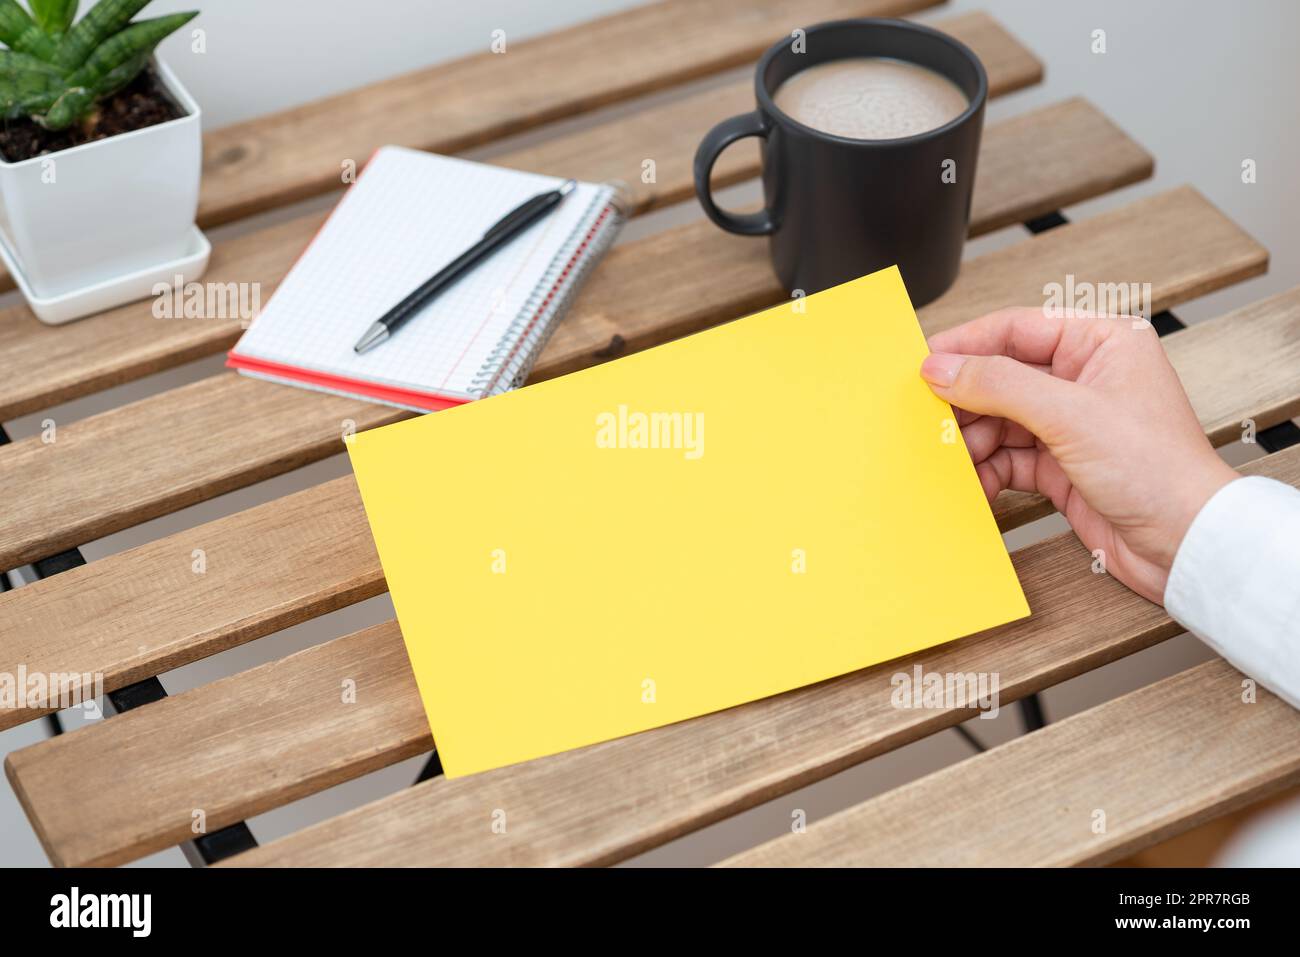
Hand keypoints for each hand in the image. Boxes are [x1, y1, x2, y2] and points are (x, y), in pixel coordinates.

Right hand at [919, 308, 1238, 603]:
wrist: (1187, 545)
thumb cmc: (1158, 470)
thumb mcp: (1070, 415)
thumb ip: (999, 385)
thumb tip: (941, 368)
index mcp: (1101, 343)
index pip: (1016, 329)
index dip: (966, 345)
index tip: (923, 364)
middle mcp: (1085, 378)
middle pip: (1001, 376)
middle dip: (965, 400)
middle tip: (927, 418)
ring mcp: (1071, 423)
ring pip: (999, 420)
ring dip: (971, 440)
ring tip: (950, 457)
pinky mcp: (1061, 465)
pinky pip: (1007, 458)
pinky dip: (985, 469)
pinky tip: (972, 482)